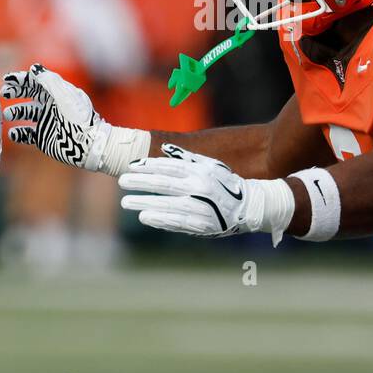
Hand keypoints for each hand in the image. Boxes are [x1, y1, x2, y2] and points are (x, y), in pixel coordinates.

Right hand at [1, 64, 149, 175]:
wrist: (89, 146)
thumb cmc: (79, 119)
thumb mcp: (65, 95)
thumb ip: (49, 81)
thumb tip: (33, 69)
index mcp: (57, 93)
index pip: (36, 82)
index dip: (21, 79)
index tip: (7, 79)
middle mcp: (50, 106)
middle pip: (28, 95)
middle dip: (15, 92)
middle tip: (4, 93)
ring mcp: (46, 122)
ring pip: (25, 113)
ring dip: (15, 112)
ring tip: (7, 114)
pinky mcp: (43, 138)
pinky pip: (26, 134)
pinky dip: (18, 133)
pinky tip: (13, 132)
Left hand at [118, 144, 292, 239]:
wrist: (250, 207)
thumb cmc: (225, 183)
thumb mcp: (210, 166)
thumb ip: (187, 158)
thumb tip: (166, 148)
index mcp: (200, 172)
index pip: (169, 167)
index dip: (148, 167)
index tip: (130, 167)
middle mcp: (200, 188)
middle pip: (165, 184)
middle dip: (141, 182)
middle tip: (122, 181)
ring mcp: (201, 207)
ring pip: (168, 204)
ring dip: (145, 203)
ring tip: (126, 202)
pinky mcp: (203, 224)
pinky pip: (178, 222)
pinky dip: (160, 220)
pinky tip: (145, 217)